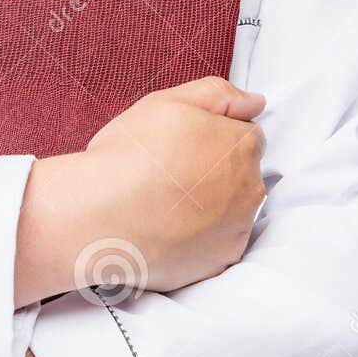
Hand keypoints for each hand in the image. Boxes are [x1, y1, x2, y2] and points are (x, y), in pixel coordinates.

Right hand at [15, 75, 266, 304]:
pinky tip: (168, 227)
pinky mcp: (219, 261)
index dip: (213, 136)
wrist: (102, 217)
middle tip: (171, 172)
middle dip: (216, 171)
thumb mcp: (168, 102)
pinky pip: (217, 242)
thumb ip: (219, 95)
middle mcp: (250, 189)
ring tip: (166, 202)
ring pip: (232, 210)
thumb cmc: (131, 154)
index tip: (184, 144)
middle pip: (242, 174)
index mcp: (242, 145)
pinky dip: (200, 236)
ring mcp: (237, 229)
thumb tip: (255, 102)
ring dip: (211, 204)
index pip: (245, 135)